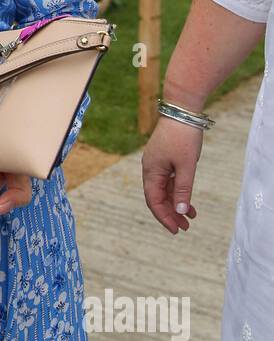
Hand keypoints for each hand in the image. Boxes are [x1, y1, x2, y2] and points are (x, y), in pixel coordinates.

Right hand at [141, 117, 201, 232]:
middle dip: (170, 214)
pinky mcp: (165, 158)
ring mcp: (157, 164)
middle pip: (157, 197)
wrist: (183, 110)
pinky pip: (169, 180)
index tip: (176, 230)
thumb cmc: (184, 137)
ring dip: (175, 204)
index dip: (164, 217)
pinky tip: (188, 201)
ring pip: (164, 190)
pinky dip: (178, 191)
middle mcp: (150, 169)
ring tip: (190, 217)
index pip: (154, 201)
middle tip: (184, 228)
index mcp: (151, 171)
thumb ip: (183, 190)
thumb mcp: (187, 166)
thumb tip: (179, 211)